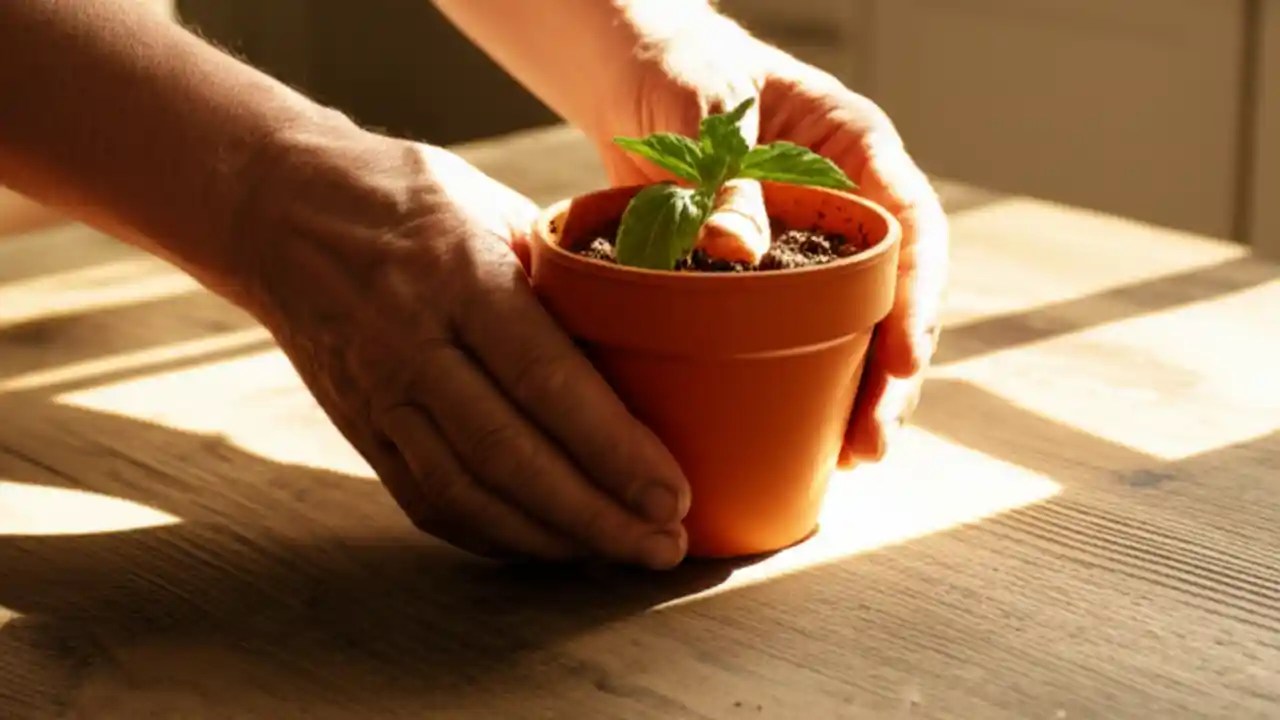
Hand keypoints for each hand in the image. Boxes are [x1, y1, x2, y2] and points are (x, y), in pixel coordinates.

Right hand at [237, 132, 689, 567]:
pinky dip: (493, 534)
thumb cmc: (405, 197)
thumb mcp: (490, 204)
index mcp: (459, 275)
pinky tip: (547, 544)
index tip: (671, 492)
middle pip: (513, 455)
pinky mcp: (360, 427)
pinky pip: (428, 501)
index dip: (614, 448)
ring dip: (552, 538)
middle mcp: (413, 343)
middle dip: (598, 514)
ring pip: (469, 493)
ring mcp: (379, 393)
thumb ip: (557, 273)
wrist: (277, 209)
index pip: (547, 379)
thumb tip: (643, 329)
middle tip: (664, 545)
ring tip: (621, 553)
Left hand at [597, 38, 948, 465]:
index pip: (913, 228)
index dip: (917, 299)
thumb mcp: (706, 112)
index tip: (903, 360)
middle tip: (872, 441)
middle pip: (894, 296)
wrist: (634, 82)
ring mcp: (808, 246)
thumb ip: (728, 175)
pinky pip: (797, 332)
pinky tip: (801, 432)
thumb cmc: (682, 74)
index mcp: (857, 151)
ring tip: (850, 456)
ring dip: (856, 391)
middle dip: (893, 373)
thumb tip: (734, 250)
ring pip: (855, 325)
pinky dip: (802, 381)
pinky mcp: (765, 278)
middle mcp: (847, 206)